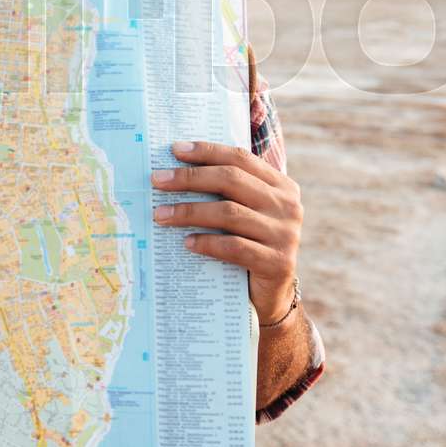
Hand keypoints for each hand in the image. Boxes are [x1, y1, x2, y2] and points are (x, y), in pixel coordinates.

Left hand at [150, 140, 302, 322]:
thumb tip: (174, 169)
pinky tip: (186, 242)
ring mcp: (286, 235)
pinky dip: (207, 243)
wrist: (271, 296)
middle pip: (232, 180)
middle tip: (157, 181)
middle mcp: (288, 206)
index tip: (175, 150)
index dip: (207, 152)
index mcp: (282, 186)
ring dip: (189, 212)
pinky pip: (234, 247)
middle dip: (190, 178)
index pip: (240, 159)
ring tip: (160, 215)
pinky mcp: (278, 263)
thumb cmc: (249, 244)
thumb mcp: (244, 213)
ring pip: (229, 213)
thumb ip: (226, 191)